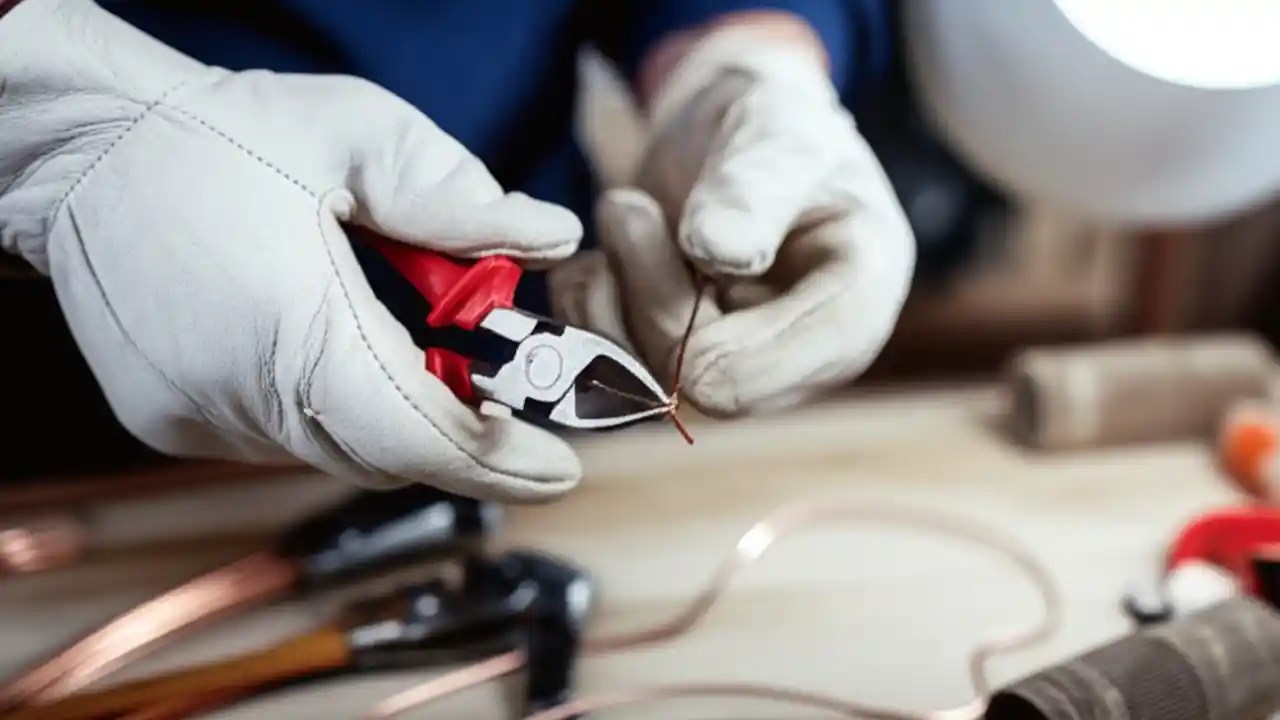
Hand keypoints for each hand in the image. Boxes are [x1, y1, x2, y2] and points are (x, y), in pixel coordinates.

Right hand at [0, 0, 582, 500]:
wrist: (79, 146)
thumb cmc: (217, 133)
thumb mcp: (359, 136)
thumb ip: (461, 200)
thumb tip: (549, 237)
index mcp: (294, 326)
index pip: (419, 440)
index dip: (499, 464)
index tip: (559, 468)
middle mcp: (238, 394)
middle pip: (387, 456)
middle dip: (457, 433)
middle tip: (500, 388)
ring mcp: (195, 417)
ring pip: (336, 452)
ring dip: (392, 417)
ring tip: (410, 344)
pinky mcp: (169, 420)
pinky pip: (283, 438)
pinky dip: (331, 410)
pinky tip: (330, 345)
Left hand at [551, 22, 914, 415]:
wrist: (740, 133)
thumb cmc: (779, 126)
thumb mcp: (779, 134)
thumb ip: (755, 188)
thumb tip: (717, 251)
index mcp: (849, 318)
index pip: (739, 379)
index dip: (676, 312)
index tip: (667, 223)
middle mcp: (799, 365)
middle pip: (685, 382)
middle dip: (640, 292)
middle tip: (625, 205)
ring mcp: (741, 372)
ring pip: (637, 380)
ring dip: (608, 293)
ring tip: (623, 210)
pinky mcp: (688, 366)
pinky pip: (607, 367)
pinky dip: (590, 303)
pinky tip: (606, 248)